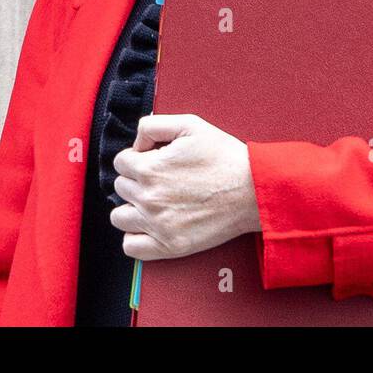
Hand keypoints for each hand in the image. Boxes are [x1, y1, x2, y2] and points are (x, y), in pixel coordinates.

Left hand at [110, 113, 262, 260]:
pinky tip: (150, 226)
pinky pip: (131, 247)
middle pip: (120, 187)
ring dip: (132, 208)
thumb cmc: (225, 157)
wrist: (253, 190)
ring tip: (154, 202)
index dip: (137, 157)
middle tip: (162, 179)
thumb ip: (154, 125)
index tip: (155, 161)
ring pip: (119, 217)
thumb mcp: (191, 125)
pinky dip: (135, 237)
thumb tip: (137, 143)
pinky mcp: (170, 246)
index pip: (121, 162)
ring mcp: (158, 224)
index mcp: (150, 168)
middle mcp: (149, 197)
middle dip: (137, 180)